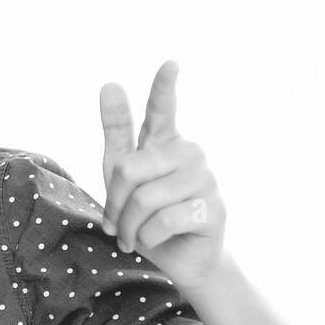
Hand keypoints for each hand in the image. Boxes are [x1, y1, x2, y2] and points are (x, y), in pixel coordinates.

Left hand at [98, 59, 226, 287]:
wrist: (181, 260)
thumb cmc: (149, 215)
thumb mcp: (122, 176)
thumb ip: (117, 133)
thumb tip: (111, 83)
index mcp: (165, 143)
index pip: (162, 110)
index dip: (164, 88)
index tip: (170, 64)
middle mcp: (189, 154)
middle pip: (128, 170)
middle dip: (114, 204)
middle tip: (116, 225)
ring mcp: (205, 179)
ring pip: (144, 200)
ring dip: (130, 227)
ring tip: (135, 237)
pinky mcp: (214, 208)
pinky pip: (163, 221)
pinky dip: (149, 238)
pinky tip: (156, 240)